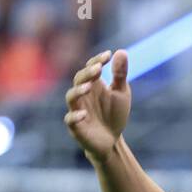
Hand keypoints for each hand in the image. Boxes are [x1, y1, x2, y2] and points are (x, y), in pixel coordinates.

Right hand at [63, 49, 130, 164]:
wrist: (112, 140)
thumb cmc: (114, 114)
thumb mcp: (121, 93)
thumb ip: (120, 74)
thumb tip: (121, 51)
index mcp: (92, 84)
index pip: (91, 68)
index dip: (97, 60)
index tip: (108, 55)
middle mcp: (82, 95)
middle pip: (79, 79)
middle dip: (87, 73)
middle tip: (98, 68)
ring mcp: (77, 110)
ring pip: (71, 97)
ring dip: (78, 90)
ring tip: (89, 86)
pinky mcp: (76, 127)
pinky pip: (70, 119)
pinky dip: (76, 116)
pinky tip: (85, 114)